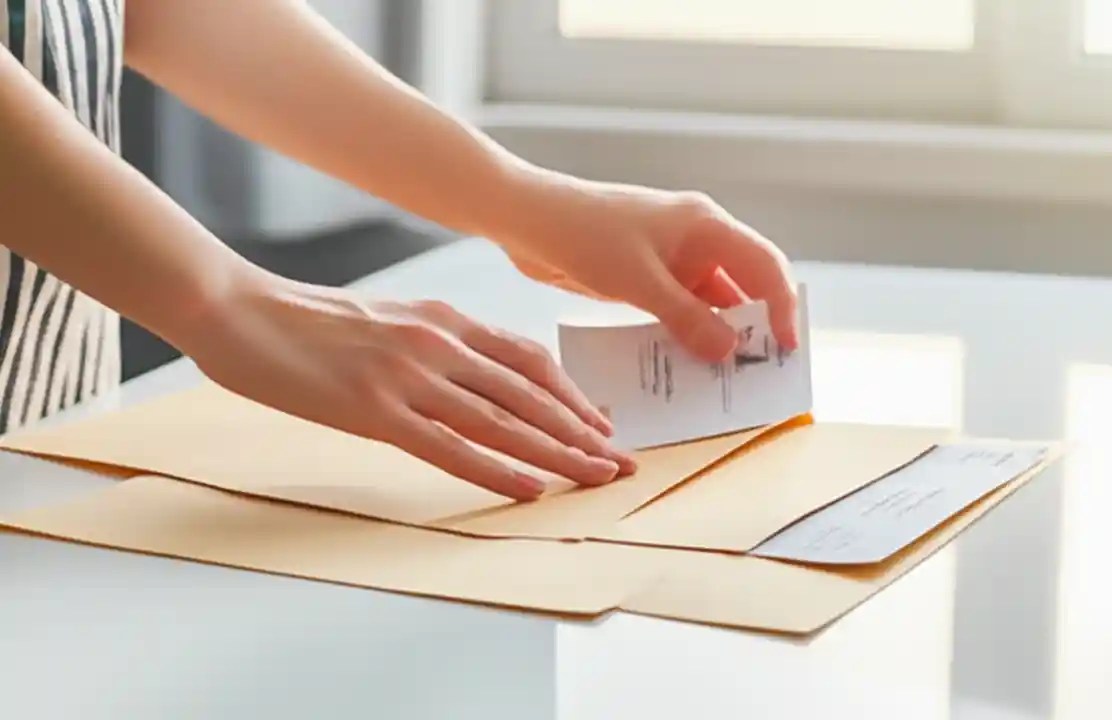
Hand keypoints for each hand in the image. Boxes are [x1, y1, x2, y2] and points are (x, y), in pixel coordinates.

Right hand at [180, 275, 633, 501]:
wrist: (240, 310)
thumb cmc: (308, 321)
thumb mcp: (389, 319)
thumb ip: (436, 344)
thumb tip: (474, 375)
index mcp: (444, 319)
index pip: (527, 358)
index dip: (570, 394)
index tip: (600, 423)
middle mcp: (438, 344)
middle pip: (529, 393)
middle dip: (581, 431)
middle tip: (619, 462)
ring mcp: (409, 376)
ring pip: (502, 421)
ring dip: (556, 454)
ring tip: (595, 478)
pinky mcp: (376, 409)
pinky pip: (449, 446)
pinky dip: (495, 470)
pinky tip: (528, 489)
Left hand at [492, 171, 798, 362]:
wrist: (526, 218)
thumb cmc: (584, 234)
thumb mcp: (639, 282)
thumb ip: (687, 318)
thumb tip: (729, 351)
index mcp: (706, 225)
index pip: (765, 266)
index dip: (782, 307)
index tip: (784, 349)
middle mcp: (696, 239)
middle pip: (743, 286)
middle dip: (753, 327)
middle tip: (759, 373)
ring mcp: (671, 259)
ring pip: (709, 303)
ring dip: (715, 337)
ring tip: (723, 380)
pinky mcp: (646, 276)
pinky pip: (678, 310)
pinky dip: (684, 335)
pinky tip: (683, 366)